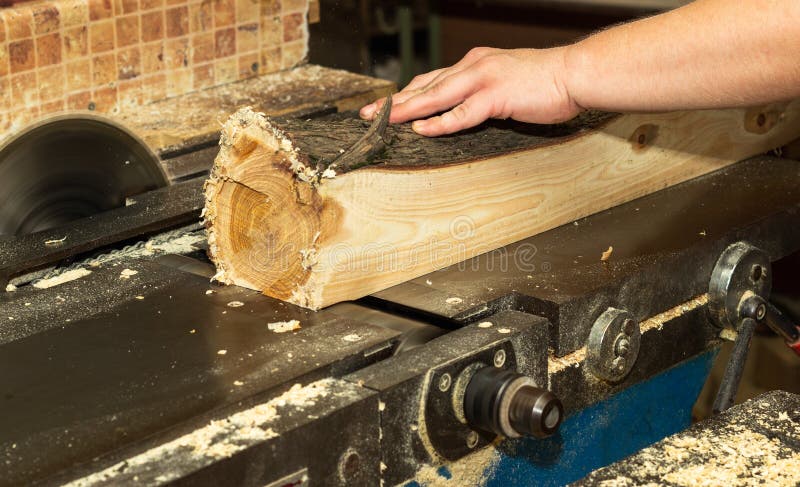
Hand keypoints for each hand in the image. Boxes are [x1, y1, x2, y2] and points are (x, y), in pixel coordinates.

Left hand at [360, 47, 582, 135]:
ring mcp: (483, 79)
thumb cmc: (545, 82)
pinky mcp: (496, 96)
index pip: (433, 79)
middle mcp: (474, 66)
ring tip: (384, 120)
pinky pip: (462, 113)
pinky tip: (422, 129)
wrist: (574, 74)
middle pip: (426, 86)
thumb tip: (465, 109)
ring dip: (407, 110)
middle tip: (369, 113)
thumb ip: (482, 92)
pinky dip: (440, 123)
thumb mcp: (506, 81)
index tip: (387, 104)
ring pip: (436, 96)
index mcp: (475, 63)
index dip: (407, 93)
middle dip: (396, 102)